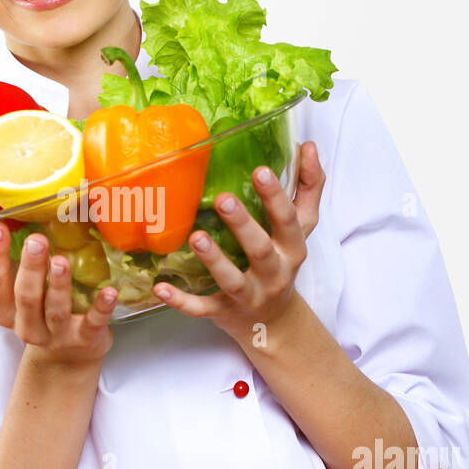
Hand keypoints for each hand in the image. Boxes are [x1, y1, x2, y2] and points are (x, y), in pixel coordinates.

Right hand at [0, 222, 117, 365]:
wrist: (66, 355)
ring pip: (53, 311)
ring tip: (61, 261)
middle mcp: (23, 322)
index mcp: (2, 305)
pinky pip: (91, 325)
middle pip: (21, 296)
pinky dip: (100, 308)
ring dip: (57, 286)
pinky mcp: (82, 339)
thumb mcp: (7, 290)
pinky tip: (109, 292)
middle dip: (28, 269)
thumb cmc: (35, 312)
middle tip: (36, 241)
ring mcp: (54, 334)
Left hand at [152, 141, 325, 341]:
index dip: (277, 198)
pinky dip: (182, 301)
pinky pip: (203, 308)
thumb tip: (307, 145)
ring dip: (214, 260)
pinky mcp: (224, 312)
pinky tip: (161, 287)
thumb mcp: (301, 229)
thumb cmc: (283, 262)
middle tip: (223, 199)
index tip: (261, 170)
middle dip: (243, 225)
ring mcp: (249, 296)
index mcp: (292, 248)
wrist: (275, 323)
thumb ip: (307, 188)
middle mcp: (274, 273)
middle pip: (261, 250)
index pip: (289, 221)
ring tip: (196, 237)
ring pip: (232, 280)